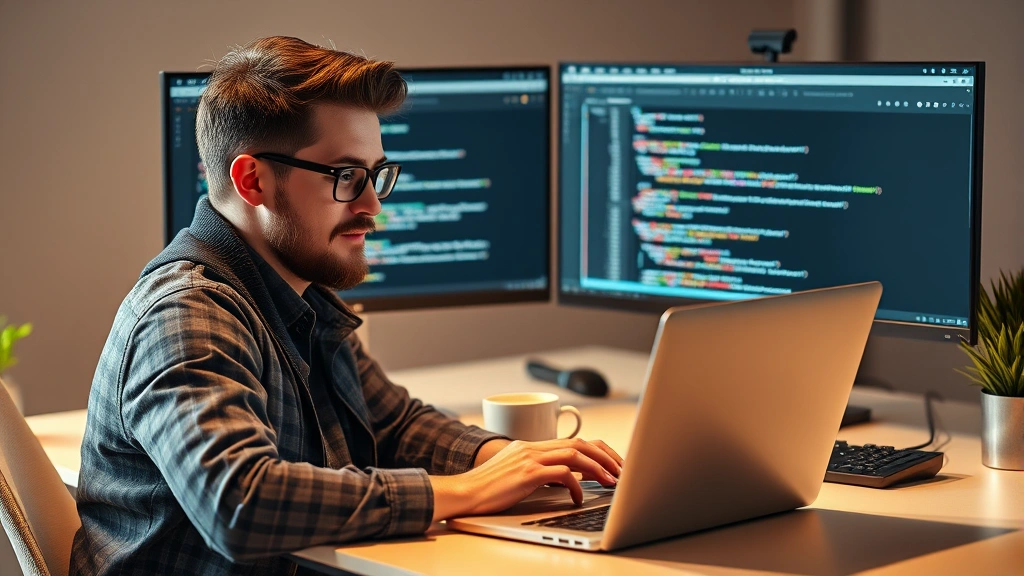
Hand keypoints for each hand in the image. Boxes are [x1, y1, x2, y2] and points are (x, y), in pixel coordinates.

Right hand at [430, 438, 623, 521]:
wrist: (463, 493)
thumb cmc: (488, 490)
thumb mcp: (517, 475)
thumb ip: (539, 472)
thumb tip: (567, 481)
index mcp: (531, 446)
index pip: (574, 441)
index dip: (599, 451)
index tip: (614, 465)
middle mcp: (532, 447)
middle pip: (580, 443)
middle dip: (606, 457)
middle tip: (622, 472)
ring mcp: (529, 458)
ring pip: (575, 454)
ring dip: (599, 468)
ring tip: (613, 482)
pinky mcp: (527, 474)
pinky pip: (561, 474)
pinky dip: (576, 485)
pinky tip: (578, 497)